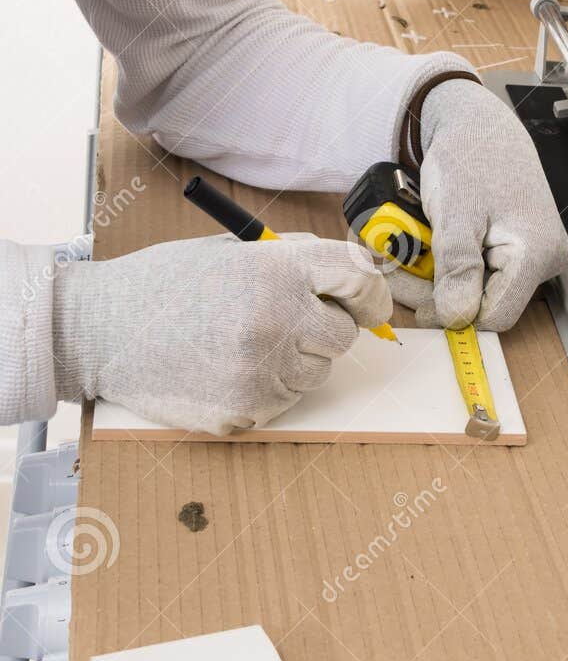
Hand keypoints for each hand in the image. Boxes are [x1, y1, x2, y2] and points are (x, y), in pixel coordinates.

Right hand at [52, 233, 391, 434]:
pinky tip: (224, 369)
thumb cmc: (168, 285)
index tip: (372, 306)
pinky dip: (266, 390)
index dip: (373, 295)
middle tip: (278, 322)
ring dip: (292, 362)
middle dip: (321, 329)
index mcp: (276, 268)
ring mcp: (262, 368)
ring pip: (316, 373)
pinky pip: (285, 402)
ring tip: (239, 344)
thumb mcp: (234, 250)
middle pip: (342, 335)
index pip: (359, 280)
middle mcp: (277, 317)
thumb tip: (356, 275)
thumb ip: (295, 259)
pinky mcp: (247, 409)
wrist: (102, 329)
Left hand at [387, 80, 567, 330]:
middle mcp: (546, 259)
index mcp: (536, 253)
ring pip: (481, 288)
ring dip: (440, 278)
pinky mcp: (521, 248)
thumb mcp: (455, 212)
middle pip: (487, 303)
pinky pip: (484, 270)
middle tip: (398, 270)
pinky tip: (430, 248)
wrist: (479, 123)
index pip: (495, 316)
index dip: (452, 314)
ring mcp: (535, 253)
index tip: (414, 298)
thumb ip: (457, 268)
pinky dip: (452, 263)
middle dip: (438, 292)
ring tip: (407, 254)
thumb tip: (456, 317)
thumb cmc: (472, 155)